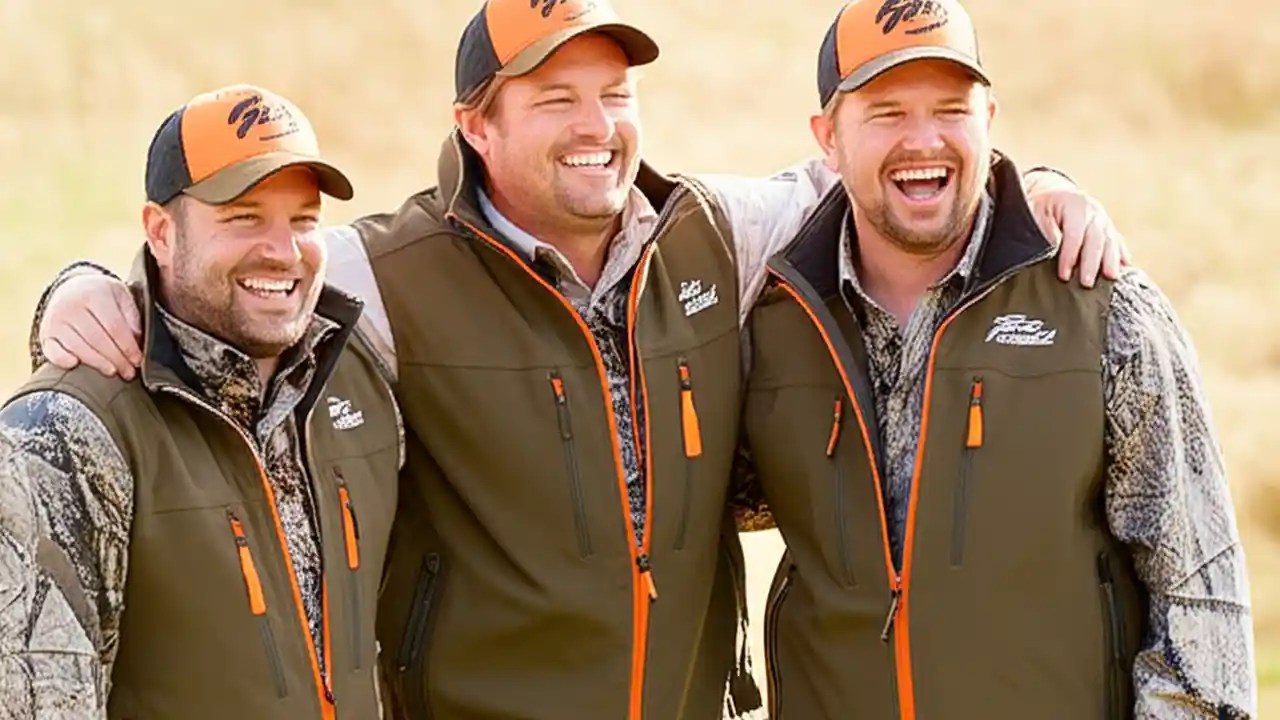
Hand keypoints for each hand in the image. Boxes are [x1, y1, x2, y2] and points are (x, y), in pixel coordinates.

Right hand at [39, 274, 142, 379]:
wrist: (71, 289)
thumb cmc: (102, 297)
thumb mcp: (121, 296)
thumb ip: (131, 316)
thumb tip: (136, 340)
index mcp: (94, 295)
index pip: (114, 326)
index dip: (128, 346)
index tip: (137, 360)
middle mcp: (70, 306)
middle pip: (97, 339)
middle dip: (116, 358)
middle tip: (129, 372)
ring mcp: (55, 321)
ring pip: (77, 347)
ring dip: (97, 363)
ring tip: (113, 372)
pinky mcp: (45, 334)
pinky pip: (52, 351)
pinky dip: (63, 360)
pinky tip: (77, 365)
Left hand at [1024, 170, 1130, 287]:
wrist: (1055, 194)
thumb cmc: (1042, 207)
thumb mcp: (1034, 212)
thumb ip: (1040, 230)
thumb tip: (1041, 252)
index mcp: (1073, 205)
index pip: (1074, 233)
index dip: (1069, 255)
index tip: (1064, 275)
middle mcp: (1093, 211)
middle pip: (1096, 239)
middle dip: (1092, 263)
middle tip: (1087, 283)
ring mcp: (1103, 219)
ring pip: (1111, 240)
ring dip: (1111, 260)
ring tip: (1111, 278)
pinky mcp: (1109, 228)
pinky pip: (1117, 241)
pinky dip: (1121, 254)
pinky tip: (1126, 267)